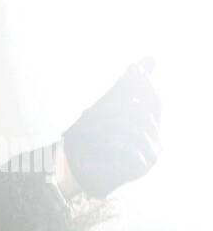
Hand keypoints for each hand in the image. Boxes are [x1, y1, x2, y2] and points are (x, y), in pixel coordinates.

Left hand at [61, 57, 161, 197]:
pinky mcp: (141, 167)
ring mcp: (150, 154)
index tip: (132, 69)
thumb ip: (127, 87)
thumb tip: (150, 58)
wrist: (76, 171)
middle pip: (142, 111)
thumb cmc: (92, 140)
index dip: (144, 84)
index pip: (153, 100)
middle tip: (88, 114)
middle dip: (113, 110)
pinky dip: (112, 142)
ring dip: (107, 126)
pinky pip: (129, 145)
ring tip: (89, 132)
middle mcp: (154, 139)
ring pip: (134, 127)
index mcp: (149, 125)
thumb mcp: (108, 109)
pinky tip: (103, 146)